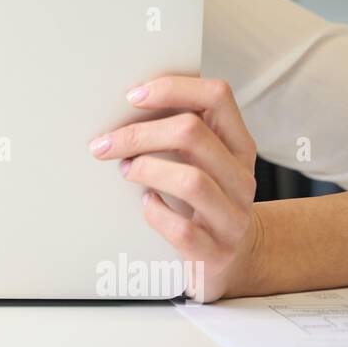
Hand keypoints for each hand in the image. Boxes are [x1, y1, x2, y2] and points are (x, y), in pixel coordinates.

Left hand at [89, 77, 262, 301]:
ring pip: (191, 181)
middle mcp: (242, 177)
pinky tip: (145, 204)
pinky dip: (156, 214)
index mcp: (238, 145)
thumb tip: (123, 106)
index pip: (217, 96)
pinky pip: (183, 230)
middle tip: (105, 144)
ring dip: (147, 170)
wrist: (232, 258)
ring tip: (125, 171)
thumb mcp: (202, 162)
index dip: (172, 88)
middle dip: (139, 134)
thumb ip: (180, 134)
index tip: (131, 96)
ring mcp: (233, 218)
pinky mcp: (217, 254)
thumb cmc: (203, 200)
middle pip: (193, 134)